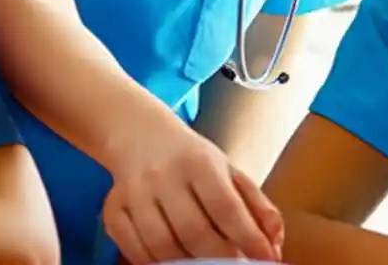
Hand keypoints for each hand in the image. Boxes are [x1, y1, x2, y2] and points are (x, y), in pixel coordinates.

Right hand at [102, 123, 282, 264]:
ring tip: (203, 263)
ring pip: (162, 246)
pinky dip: (156, 263)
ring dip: (187, 264)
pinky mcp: (113, 210)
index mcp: (198, 162)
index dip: (248, 239)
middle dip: (219, 258)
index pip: (225, 207)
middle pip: (193, 231)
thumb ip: (256, 205)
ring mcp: (133, 193)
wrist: (138, 136)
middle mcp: (163, 175)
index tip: (264, 259)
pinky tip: (173, 260)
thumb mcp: (229, 171)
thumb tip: (274, 243)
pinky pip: (135, 250)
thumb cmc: (192, 160)